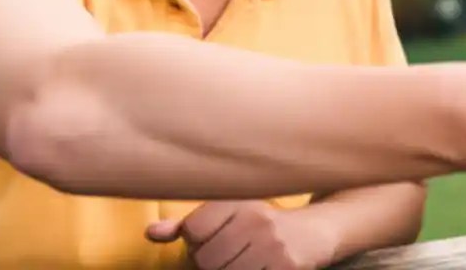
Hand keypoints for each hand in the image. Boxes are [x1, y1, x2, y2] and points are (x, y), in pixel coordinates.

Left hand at [146, 201, 333, 269]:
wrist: (315, 232)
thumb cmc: (262, 225)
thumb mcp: (229, 215)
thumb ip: (189, 226)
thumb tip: (151, 233)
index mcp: (239, 202)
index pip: (193, 230)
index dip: (197, 244)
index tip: (213, 241)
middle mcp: (257, 220)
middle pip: (206, 260)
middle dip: (211, 265)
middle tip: (229, 257)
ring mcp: (273, 245)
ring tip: (242, 263)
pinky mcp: (287, 267)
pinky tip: (257, 267)